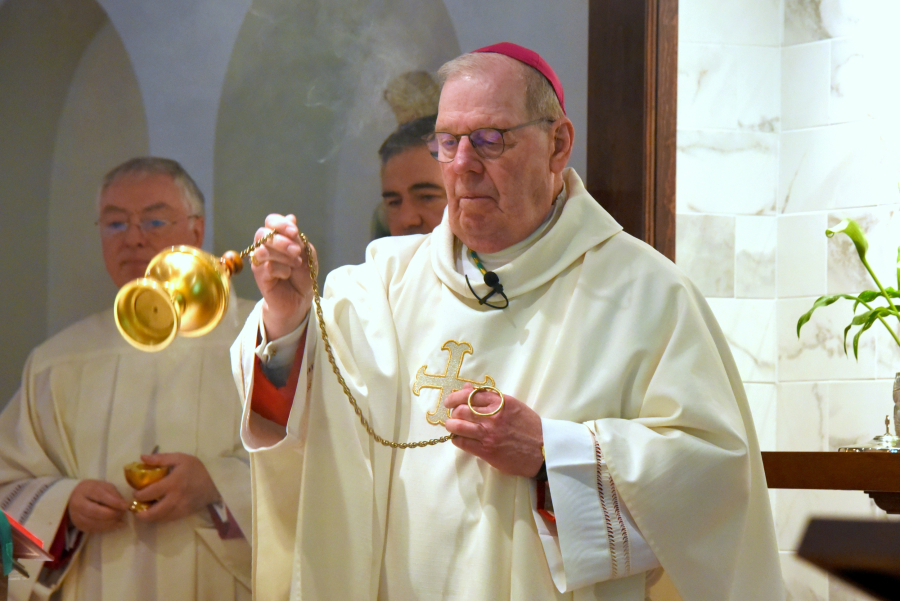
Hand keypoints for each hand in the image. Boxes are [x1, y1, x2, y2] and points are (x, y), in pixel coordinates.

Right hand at [68, 479, 128, 532]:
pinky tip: (114, 524)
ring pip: (94, 522)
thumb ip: (114, 494)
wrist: (77, 498)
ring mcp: (76, 515)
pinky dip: (105, 528)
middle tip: (122, 514)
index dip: (114, 502)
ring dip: (110, 522)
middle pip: (95, 511)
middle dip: (111, 514)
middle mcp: (77, 502)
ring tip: (120, 520)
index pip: (100, 495)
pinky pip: (93, 529)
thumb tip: (124, 505)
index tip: (125, 506)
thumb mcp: (105, 487)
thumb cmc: (95, 491)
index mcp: (86, 489)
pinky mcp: (78, 525)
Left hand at [132, 453, 220, 522]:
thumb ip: (160, 458)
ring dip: (149, 517)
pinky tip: (158, 511)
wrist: (216, 483)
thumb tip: (142, 458)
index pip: (149, 493)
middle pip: (152, 513)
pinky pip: (167, 520)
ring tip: (145, 511)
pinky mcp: (184, 514)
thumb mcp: (180, 458)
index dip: (138, 495)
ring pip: (159, 519)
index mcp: (172, 483)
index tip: (136, 492)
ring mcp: (179, 508)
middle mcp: (174, 498)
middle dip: (140, 513)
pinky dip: (159, 518)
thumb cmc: (197, 469)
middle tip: (136, 507)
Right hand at [251, 214, 315, 338]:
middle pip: (263, 233)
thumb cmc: (303, 273)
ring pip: (263, 250)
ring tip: (296, 264)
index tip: (295, 232)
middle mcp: (265, 245)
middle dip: (282, 241)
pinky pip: (267, 266)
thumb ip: (298, 238)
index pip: (271, 221)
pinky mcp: (259, 275)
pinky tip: (286, 275)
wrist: (301, 297)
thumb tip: (290, 217)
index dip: (280, 224)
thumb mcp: (306, 253)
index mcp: (277, 236)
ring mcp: (260, 260)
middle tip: (297, 252)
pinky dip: (282, 269)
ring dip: (283, 256)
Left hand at [444, 385, 543, 477]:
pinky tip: (460, 439)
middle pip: (460, 409)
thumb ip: (490, 398)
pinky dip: (457, 439)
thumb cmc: (529, 426)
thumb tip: (466, 388)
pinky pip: (462, 442)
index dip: (455, 397)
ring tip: (453, 427)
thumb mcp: (512, 405)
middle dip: (453, 412)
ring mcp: (488, 433)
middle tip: (454, 416)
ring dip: (452, 425)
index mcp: (500, 402)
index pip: (469, 395)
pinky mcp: (486, 450)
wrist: (543, 450)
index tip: (450, 401)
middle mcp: (492, 415)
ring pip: (458, 425)